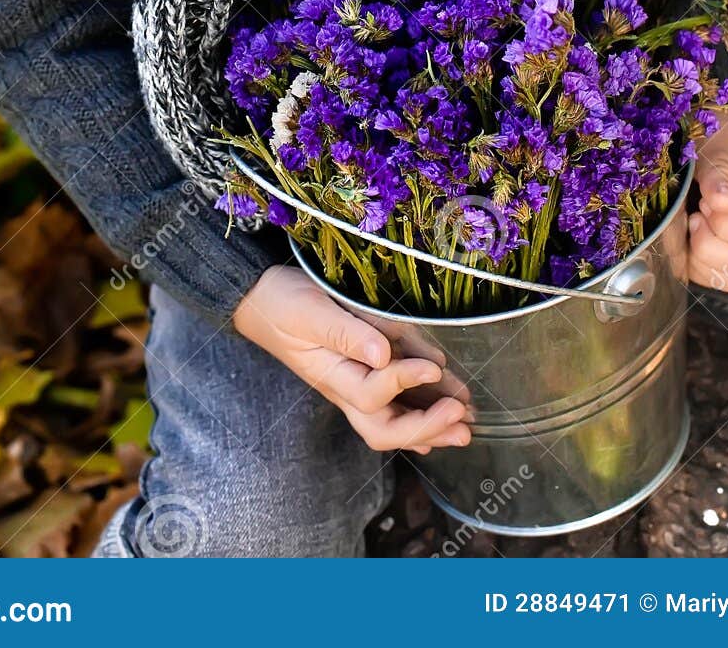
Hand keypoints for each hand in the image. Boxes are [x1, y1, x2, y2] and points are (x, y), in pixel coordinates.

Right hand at [231, 265, 473, 454]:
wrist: (260, 299)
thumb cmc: (282, 304)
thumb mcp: (310, 312)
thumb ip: (345, 333)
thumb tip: (382, 355)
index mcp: (333, 376)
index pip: (373, 394)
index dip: (406, 383)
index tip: (433, 369)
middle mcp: (346, 389)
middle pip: (387, 427)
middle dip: (427, 427)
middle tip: (463, 420)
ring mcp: (354, 385)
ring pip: (394, 421)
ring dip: (432, 424)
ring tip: (467, 422)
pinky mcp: (361, 373)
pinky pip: (392, 406)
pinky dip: (419, 415)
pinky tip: (443, 419)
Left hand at [688, 109, 727, 291]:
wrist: (680, 129)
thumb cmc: (704, 131)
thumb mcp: (714, 142)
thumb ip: (720, 170)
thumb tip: (725, 203)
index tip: (707, 201)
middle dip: (714, 242)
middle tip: (696, 212)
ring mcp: (726, 242)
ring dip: (703, 256)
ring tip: (689, 223)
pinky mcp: (701, 253)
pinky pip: (708, 278)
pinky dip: (692, 266)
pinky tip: (681, 238)